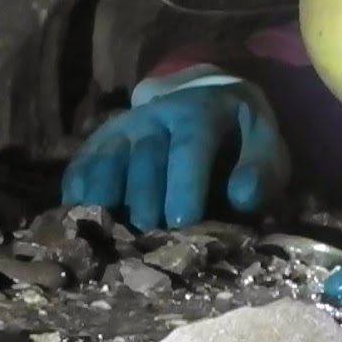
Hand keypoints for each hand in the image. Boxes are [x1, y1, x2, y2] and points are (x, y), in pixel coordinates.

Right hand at [60, 81, 287, 230]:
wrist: (209, 103)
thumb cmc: (240, 139)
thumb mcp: (264, 145)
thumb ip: (260, 170)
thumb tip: (242, 197)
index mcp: (200, 111)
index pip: (188, 145)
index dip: (184, 183)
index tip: (183, 221)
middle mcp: (155, 115)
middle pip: (144, 158)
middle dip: (144, 200)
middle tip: (147, 238)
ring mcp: (123, 127)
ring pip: (107, 161)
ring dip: (105, 200)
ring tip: (108, 237)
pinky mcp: (101, 142)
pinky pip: (81, 166)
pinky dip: (77, 194)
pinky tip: (77, 223)